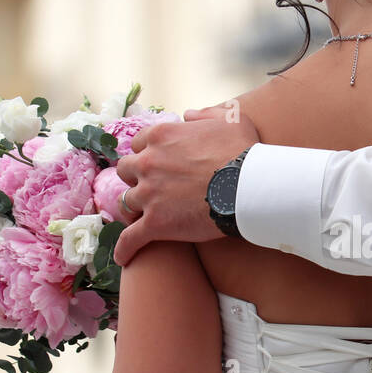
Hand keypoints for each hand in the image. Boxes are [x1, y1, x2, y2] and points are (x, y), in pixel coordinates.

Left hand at [112, 105, 258, 264]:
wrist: (248, 186)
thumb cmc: (243, 152)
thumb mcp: (230, 119)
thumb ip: (205, 114)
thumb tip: (188, 114)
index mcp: (161, 137)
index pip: (138, 144)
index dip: (147, 154)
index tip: (156, 163)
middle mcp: (148, 163)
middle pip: (126, 171)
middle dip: (135, 178)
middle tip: (150, 187)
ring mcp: (149, 194)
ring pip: (127, 203)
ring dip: (134, 209)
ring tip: (141, 218)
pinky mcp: (155, 223)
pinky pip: (130, 238)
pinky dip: (125, 248)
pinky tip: (123, 258)